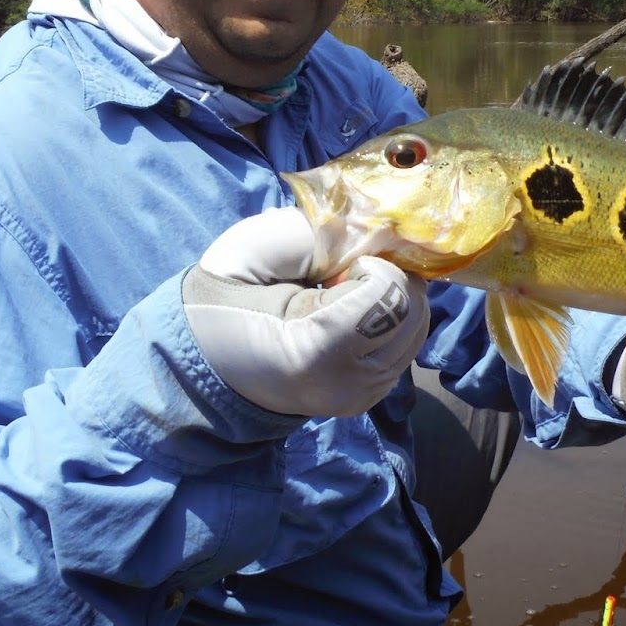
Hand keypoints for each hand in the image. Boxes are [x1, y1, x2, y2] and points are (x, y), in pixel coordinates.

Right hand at [183, 208, 429, 417]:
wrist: (208, 354)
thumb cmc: (230, 292)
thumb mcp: (262, 248)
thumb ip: (326, 231)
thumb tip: (390, 226)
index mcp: (314, 351)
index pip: (390, 299)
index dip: (376, 267)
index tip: (344, 264)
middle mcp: (345, 385)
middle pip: (413, 313)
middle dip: (389, 280)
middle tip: (346, 275)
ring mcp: (358, 398)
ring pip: (418, 327)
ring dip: (392, 297)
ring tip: (347, 295)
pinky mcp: (366, 399)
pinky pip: (405, 344)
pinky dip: (389, 318)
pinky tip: (352, 315)